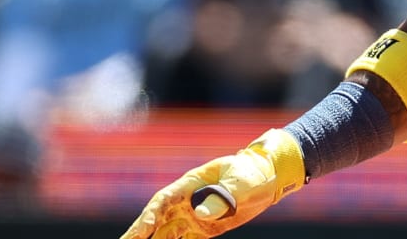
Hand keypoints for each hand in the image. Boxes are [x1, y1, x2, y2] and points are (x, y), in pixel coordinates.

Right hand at [119, 128, 304, 238]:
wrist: (268, 179)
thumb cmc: (253, 173)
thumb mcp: (241, 182)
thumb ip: (222, 196)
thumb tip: (200, 215)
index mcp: (190, 184)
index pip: (163, 200)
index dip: (149, 216)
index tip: (141, 231)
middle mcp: (186, 201)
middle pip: (156, 219)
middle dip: (139, 233)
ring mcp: (192, 216)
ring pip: (165, 233)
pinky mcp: (202, 229)